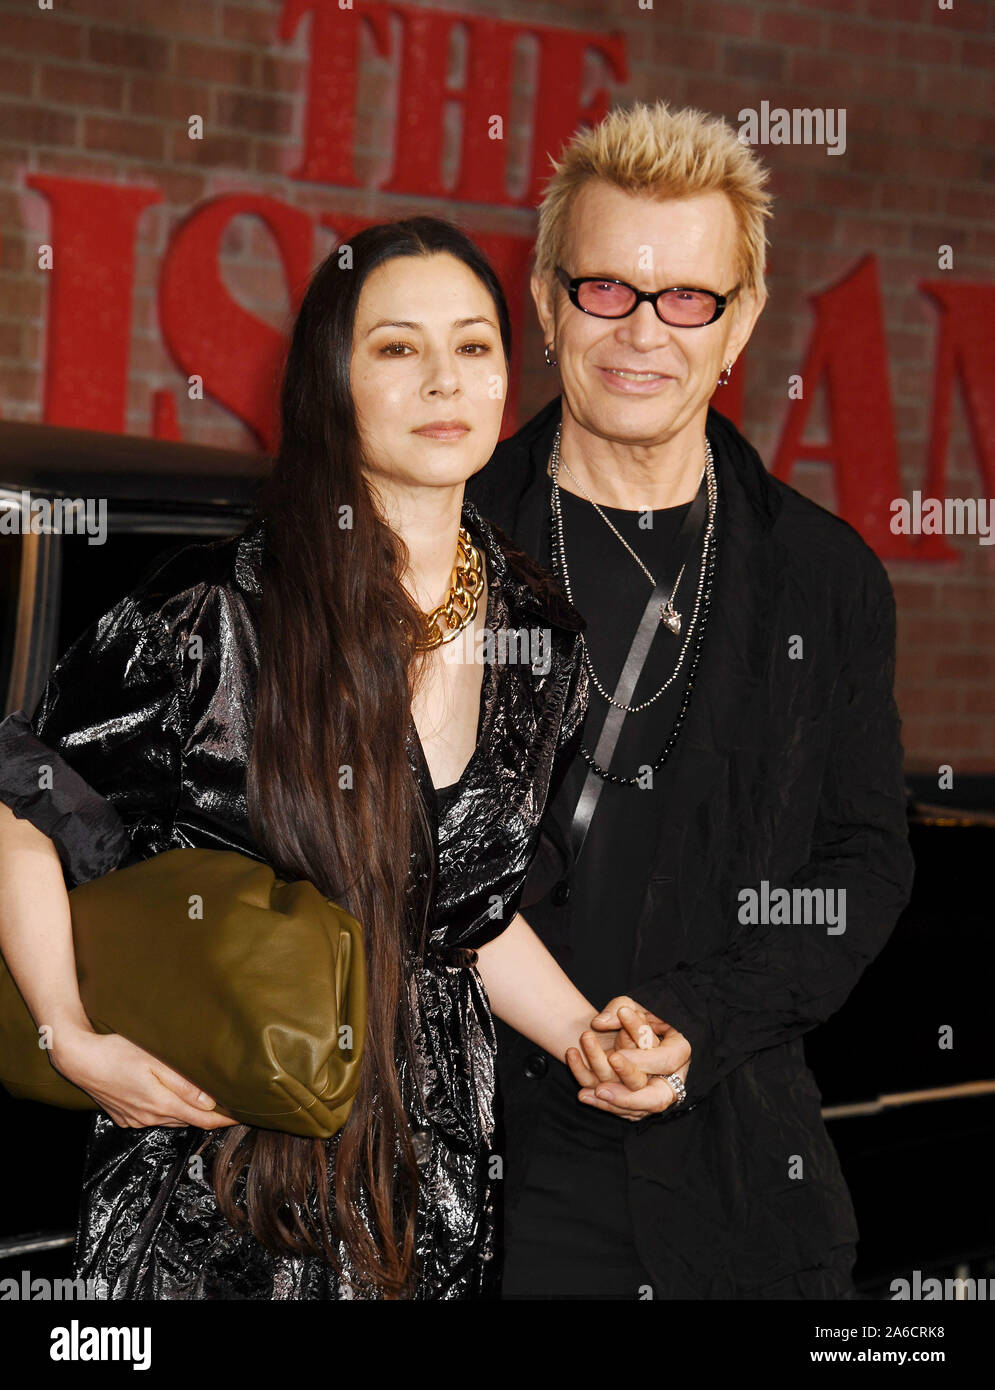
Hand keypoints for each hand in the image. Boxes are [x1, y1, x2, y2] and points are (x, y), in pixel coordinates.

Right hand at [50, 1023, 238, 1129]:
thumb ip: (183, 1083)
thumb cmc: (117, 1053)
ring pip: (170, 1121)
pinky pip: (151, 1119)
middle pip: (188, 1121)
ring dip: (186, 1114)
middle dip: (208, 1115)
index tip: (244, 1116)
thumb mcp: (155, 1061)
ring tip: (204, 1102)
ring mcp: (134, 1120)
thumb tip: (209, 1102)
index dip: (225, 1120)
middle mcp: (149, 1118)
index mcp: (161, 1104)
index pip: (202, 1120)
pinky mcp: (123, 1118)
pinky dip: (165, 1112)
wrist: (79, 1060)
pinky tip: (167, 1098)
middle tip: (228, 1103)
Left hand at [566, 996, 690, 1121]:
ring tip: (585, 1094)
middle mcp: (671, 1077)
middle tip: (602, 1089)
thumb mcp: (630, 1004)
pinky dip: (602, 1105)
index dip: (642, 1062)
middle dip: (628, 1096)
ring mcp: (653, 1092)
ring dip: (610, 1103)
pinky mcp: (637, 1102)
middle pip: (657, 1098)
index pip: (666, 1061)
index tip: (614, 1057)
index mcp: (679, 1048)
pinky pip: (623, 1111)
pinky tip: (582, 1095)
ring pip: (637, 1110)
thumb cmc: (635, 1013)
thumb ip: (617, 1007)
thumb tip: (600, 1023)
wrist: (628, 1030)